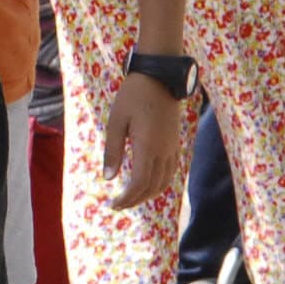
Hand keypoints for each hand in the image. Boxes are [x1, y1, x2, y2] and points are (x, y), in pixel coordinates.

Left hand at [102, 66, 189, 206]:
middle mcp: (163, 152)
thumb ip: (113, 151)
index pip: (139, 183)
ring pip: (164, 183)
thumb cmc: (133, 96)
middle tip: (118, 205)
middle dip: (135, 200)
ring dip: (147, 195)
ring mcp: (172, 149)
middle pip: (152, 188)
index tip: (113, 204)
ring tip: (130, 198)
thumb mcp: (116, 121)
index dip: (127, 198)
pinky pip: (170, 172)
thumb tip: (109, 179)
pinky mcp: (175, 144)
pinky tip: (146, 184)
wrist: (159, 77)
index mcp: (147, 147)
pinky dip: (158, 184)